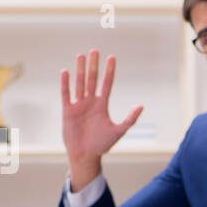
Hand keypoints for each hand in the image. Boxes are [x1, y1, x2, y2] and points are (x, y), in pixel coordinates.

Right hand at [60, 49, 143, 188]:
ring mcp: (78, 105)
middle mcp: (90, 102)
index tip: (112, 57)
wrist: (85, 155)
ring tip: (81, 56)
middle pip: (92, 79)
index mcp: (102, 105)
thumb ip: (130, 118)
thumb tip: (141, 105)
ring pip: (79, 83)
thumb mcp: (119, 130)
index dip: (109, 71)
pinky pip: (66, 94)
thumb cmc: (102, 144)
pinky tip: (66, 72)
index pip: (107, 84)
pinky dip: (66, 84)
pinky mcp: (68, 111)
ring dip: (80, 70)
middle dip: (93, 66)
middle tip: (94, 51)